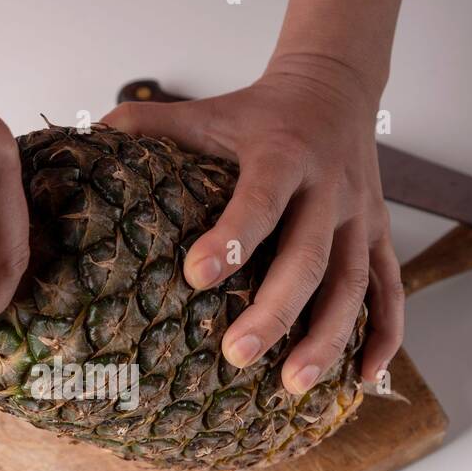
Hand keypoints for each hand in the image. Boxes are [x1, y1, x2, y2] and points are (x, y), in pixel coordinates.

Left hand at [102, 57, 402, 391]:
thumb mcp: (206, 109)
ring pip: (355, 283)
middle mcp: (329, 187)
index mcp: (282, 154)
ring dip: (329, 337)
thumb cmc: (259, 110)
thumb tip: (80, 137)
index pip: (262, 197)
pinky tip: (365, 378)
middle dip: (277, 309)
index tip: (196, 275)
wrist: (337, 85)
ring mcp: (361, 215)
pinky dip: (384, 335)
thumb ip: (146, 124)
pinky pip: (391, 289)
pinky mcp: (379, 233)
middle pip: (310, 256)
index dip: (234, 236)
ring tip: (293, 385)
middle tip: (237, 355)